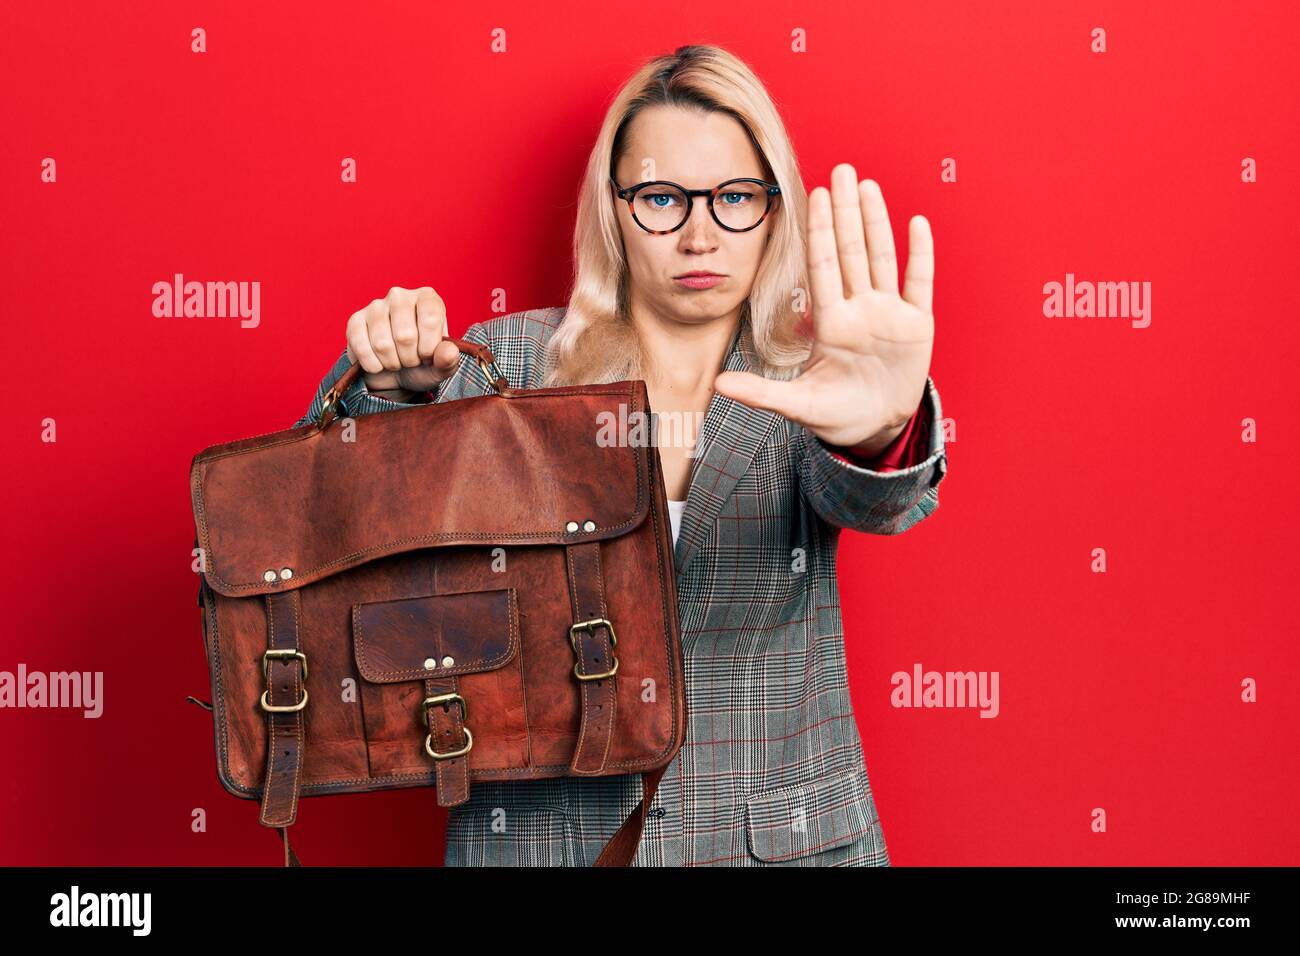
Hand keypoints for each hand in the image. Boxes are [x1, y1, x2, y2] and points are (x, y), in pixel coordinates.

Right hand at [345, 286, 462, 394]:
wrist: (394, 375)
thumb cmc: (421, 364)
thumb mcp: (440, 366)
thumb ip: (449, 360)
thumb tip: (449, 351)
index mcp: (427, 298)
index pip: (430, 320)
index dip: (429, 347)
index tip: (428, 355)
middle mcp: (400, 295)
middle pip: (405, 335)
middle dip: (410, 359)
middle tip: (411, 360)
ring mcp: (375, 306)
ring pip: (382, 344)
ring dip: (392, 363)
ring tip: (396, 361)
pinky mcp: (355, 321)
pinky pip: (362, 348)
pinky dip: (373, 365)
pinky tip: (379, 363)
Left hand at [713, 164, 934, 456]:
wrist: (875, 429)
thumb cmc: (834, 414)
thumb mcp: (796, 405)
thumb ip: (761, 393)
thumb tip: (718, 385)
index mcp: (830, 324)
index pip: (824, 267)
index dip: (821, 231)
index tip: (815, 195)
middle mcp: (858, 310)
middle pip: (852, 251)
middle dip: (847, 211)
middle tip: (842, 169)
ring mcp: (888, 314)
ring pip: (882, 258)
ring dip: (878, 221)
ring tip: (868, 185)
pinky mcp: (917, 325)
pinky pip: (919, 283)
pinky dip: (919, 254)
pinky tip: (916, 223)